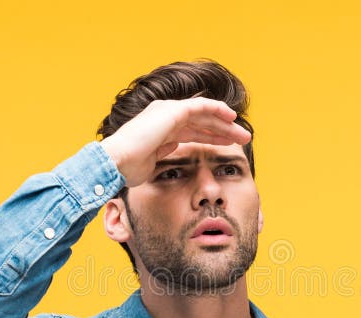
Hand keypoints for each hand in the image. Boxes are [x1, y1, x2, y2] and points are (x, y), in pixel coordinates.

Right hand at [99, 97, 251, 187]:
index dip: (211, 137)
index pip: (192, 131)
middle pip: (201, 122)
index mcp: (160, 130)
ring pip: (205, 114)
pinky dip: (217, 109)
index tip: (228, 145)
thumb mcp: (152, 162)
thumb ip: (164, 152)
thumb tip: (175, 149)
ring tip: (243, 133)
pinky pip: (201, 106)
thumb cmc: (128, 168)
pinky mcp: (172, 110)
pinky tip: (231, 117)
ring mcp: (167, 111)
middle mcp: (164, 117)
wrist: (116, 162)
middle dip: (223, 130)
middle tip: (243, 138)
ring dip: (226, 123)